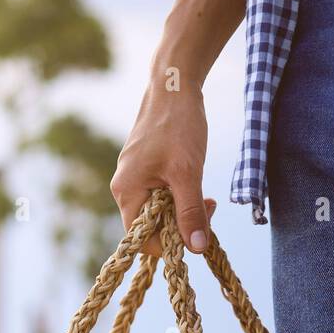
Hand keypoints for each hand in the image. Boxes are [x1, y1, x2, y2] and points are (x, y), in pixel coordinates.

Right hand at [111, 77, 214, 257]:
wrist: (174, 84)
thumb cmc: (177, 125)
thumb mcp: (188, 173)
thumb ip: (191, 212)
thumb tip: (197, 248)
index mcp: (127, 192)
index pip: (143, 240)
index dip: (172, 243)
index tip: (199, 228)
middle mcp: (125, 188)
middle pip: (153, 227)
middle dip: (182, 224)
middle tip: (208, 206)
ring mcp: (135, 178)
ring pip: (160, 212)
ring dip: (185, 209)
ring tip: (205, 195)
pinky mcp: (146, 169)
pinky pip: (161, 196)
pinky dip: (181, 195)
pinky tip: (194, 181)